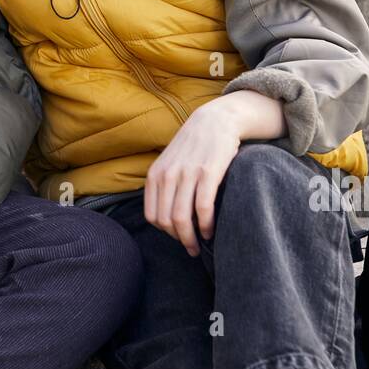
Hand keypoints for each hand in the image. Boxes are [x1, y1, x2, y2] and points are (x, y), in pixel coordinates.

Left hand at [145, 105, 240, 255]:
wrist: (215, 120)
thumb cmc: (194, 145)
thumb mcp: (169, 162)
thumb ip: (164, 185)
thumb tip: (166, 217)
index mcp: (155, 174)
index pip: (153, 216)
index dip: (166, 232)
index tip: (179, 236)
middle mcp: (168, 175)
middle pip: (166, 221)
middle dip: (179, 240)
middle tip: (191, 248)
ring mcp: (187, 174)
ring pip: (182, 218)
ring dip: (192, 238)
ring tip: (200, 244)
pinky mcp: (208, 173)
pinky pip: (203, 208)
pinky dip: (206, 225)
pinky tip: (210, 230)